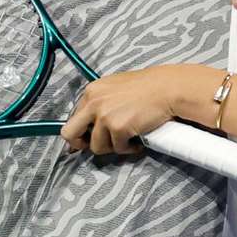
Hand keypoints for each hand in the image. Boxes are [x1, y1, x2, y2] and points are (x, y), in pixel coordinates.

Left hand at [60, 65, 194, 154]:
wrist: (167, 88)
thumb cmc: (147, 87)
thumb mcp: (116, 89)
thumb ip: (100, 104)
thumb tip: (90, 125)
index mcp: (91, 91)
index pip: (73, 118)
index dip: (82, 131)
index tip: (90, 137)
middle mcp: (93, 103)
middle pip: (69, 133)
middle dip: (81, 144)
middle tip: (99, 145)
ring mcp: (104, 116)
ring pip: (96, 146)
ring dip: (113, 146)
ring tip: (127, 139)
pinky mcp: (118, 128)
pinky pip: (118, 148)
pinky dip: (129, 148)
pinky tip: (138, 140)